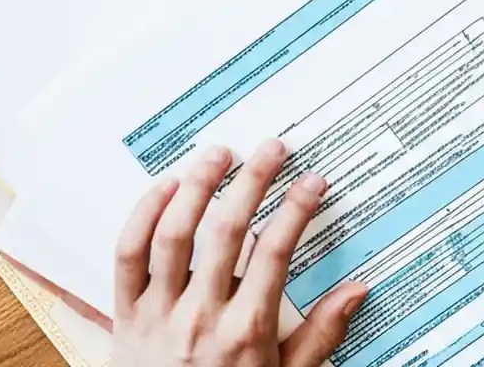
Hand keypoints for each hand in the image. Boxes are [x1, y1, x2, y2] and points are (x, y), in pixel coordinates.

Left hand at [112, 139, 368, 366]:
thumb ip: (320, 336)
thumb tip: (357, 292)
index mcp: (246, 332)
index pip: (276, 253)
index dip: (296, 210)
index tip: (312, 182)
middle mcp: (202, 317)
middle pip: (227, 231)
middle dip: (253, 180)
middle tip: (271, 148)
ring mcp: (160, 313)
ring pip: (175, 234)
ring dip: (198, 186)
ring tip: (218, 155)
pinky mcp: (126, 315)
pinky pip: (129, 255)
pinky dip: (143, 215)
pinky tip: (165, 188)